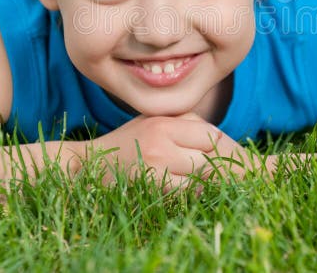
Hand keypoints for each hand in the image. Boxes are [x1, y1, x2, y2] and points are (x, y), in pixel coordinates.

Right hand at [92, 113, 224, 189]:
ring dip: (203, 184)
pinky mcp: (150, 184)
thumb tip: (223, 141)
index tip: (231, 161)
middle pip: (211, 156)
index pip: (212, 136)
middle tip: (222, 175)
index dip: (223, 150)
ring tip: (196, 182)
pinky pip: (185, 193)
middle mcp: (162, 137)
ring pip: (201, 176)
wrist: (85, 165)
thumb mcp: (153, 123)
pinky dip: (187, 195)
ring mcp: (156, 162)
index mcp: (165, 120)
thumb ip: (184, 125)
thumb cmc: (125, 144)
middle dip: (218, 168)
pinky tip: (178, 191)